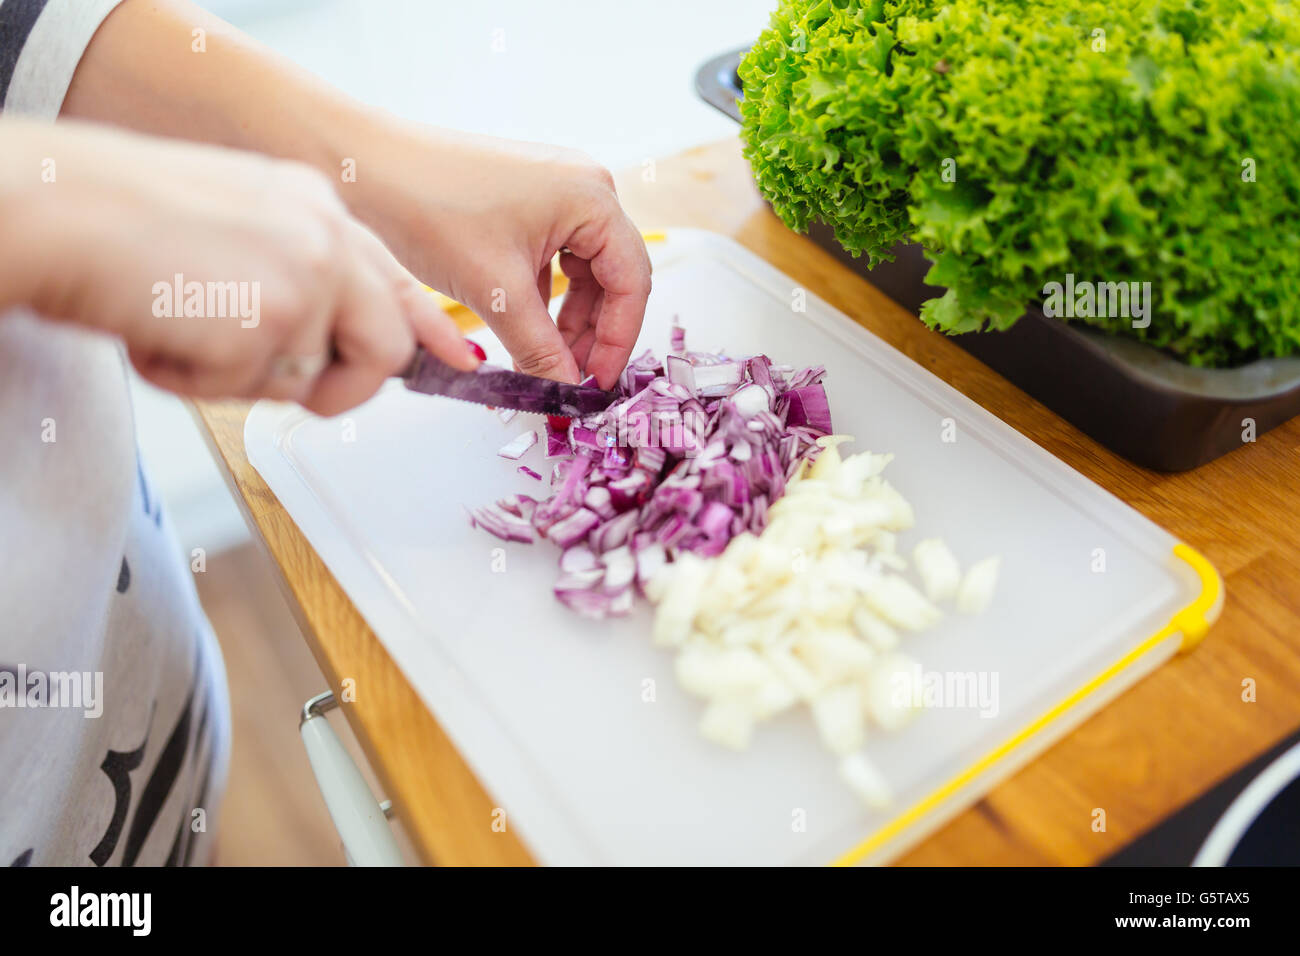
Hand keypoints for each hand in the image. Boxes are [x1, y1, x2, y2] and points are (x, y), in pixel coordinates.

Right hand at [4, 120, 476, 415]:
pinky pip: (253, 393)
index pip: (393, 281)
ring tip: (183, 326)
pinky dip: (197, 381)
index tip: (456, 362)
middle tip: (273, 377)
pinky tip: (161, 331)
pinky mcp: (278, 320)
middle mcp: (324, 237)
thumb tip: (325, 339)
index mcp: (312, 208)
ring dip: (242, 377)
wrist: (59, 211)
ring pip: (312, 380)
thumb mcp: (230, 229)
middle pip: (386, 349)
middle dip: (342, 388)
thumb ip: (291, 273)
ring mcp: (309, 277)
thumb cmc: (118, 221)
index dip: (425, 332)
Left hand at [345, 124, 651, 388]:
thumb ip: (540, 348)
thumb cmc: (431, 208)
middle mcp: (584, 188)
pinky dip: (543, 299)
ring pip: (582, 273)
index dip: (618, 341)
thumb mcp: (496, 293)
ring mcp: (556, 191)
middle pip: (611, 278)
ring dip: (566, 321)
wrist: (367, 167)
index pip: (631, 282)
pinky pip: (553, 259)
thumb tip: (566, 391)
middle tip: (571, 381)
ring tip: (544, 362)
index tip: (599, 384)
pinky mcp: (528, 200)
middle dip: (592, 334)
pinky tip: (524, 332)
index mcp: (593, 198)